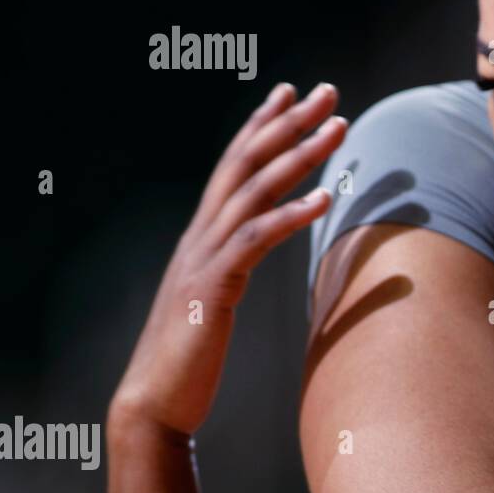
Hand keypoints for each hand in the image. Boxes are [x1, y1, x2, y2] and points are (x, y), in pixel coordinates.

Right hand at [109, 82, 346, 436]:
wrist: (154, 403)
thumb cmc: (190, 356)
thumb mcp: (217, 298)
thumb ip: (236, 265)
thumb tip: (259, 247)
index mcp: (203, 236)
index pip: (234, 165)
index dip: (262, 125)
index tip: (292, 93)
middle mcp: (201, 236)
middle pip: (246, 163)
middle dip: (287, 122)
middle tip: (326, 89)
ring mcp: (204, 257)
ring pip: (255, 191)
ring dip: (300, 155)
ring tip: (338, 127)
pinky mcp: (213, 286)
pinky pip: (256, 240)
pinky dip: (291, 215)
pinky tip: (326, 197)